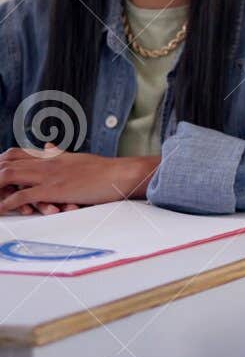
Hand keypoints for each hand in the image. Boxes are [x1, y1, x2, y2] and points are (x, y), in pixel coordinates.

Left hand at [0, 147, 157, 213]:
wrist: (120, 174)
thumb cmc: (103, 170)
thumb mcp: (77, 158)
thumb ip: (59, 154)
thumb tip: (48, 146)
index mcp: (50, 157)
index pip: (14, 153)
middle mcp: (45, 163)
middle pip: (5, 162)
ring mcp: (48, 175)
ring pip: (7, 176)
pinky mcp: (52, 190)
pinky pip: (21, 197)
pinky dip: (6, 204)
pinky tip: (0, 210)